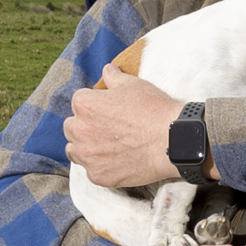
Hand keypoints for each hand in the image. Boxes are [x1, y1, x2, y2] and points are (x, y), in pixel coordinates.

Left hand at [67, 64, 212, 186]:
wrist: (174, 141)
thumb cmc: (155, 110)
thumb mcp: (135, 85)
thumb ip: (114, 77)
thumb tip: (107, 70)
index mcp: (85, 105)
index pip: (79, 101)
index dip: (96, 104)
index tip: (110, 109)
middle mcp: (79, 130)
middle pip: (72, 127)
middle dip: (85, 126)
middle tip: (109, 128)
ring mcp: (87, 155)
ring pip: (75, 150)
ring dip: (86, 147)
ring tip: (108, 146)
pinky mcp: (98, 175)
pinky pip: (92, 170)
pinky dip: (102, 166)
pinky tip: (119, 161)